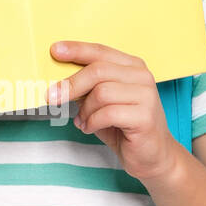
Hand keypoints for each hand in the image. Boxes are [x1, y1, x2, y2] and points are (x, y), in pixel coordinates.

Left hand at [47, 41, 178, 184]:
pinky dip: (92, 123)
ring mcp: (146, 96)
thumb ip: (87, 89)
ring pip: (101, 93)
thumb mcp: (102, 103)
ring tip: (83, 122)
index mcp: (132, 67)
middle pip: (98, 71)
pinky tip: (91, 128)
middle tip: (53, 97)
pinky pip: (107, 114)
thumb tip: (60, 82)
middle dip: (71, 85)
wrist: (153, 156)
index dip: (77, 50)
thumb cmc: (125, 128)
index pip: (101, 52)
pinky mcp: (145, 117)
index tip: (55, 50)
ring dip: (85, 110)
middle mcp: (142, 77)